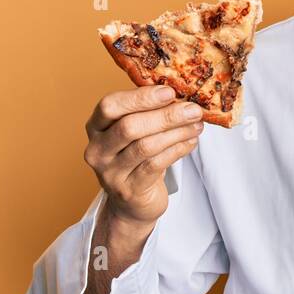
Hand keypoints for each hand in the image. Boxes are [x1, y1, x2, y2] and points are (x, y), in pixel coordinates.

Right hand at [83, 85, 203, 226]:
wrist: (132, 202)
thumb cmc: (136, 157)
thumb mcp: (136, 131)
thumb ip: (148, 111)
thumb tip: (181, 91)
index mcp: (96, 127)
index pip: (110, 106)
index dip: (140, 97)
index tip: (170, 92)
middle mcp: (97, 150)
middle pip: (129, 126)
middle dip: (165, 116)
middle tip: (193, 110)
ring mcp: (110, 173)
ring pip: (145, 146)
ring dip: (176, 133)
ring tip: (197, 125)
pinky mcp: (129, 190)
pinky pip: (155, 165)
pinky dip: (177, 150)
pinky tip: (191, 142)